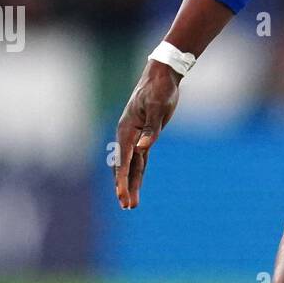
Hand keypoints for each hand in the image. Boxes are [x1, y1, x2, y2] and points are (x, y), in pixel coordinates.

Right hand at [113, 60, 180, 208]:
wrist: (162, 75)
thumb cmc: (159, 89)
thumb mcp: (157, 108)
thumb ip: (150, 130)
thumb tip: (142, 149)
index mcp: (127, 130)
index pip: (123, 161)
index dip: (122, 181)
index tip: (122, 197)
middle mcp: (127, 135)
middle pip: (124, 167)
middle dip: (124, 188)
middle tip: (127, 207)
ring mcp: (134, 137)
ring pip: (131, 166)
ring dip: (131, 184)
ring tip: (131, 205)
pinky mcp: (144, 136)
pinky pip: (139, 160)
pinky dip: (137, 174)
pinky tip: (136, 186)